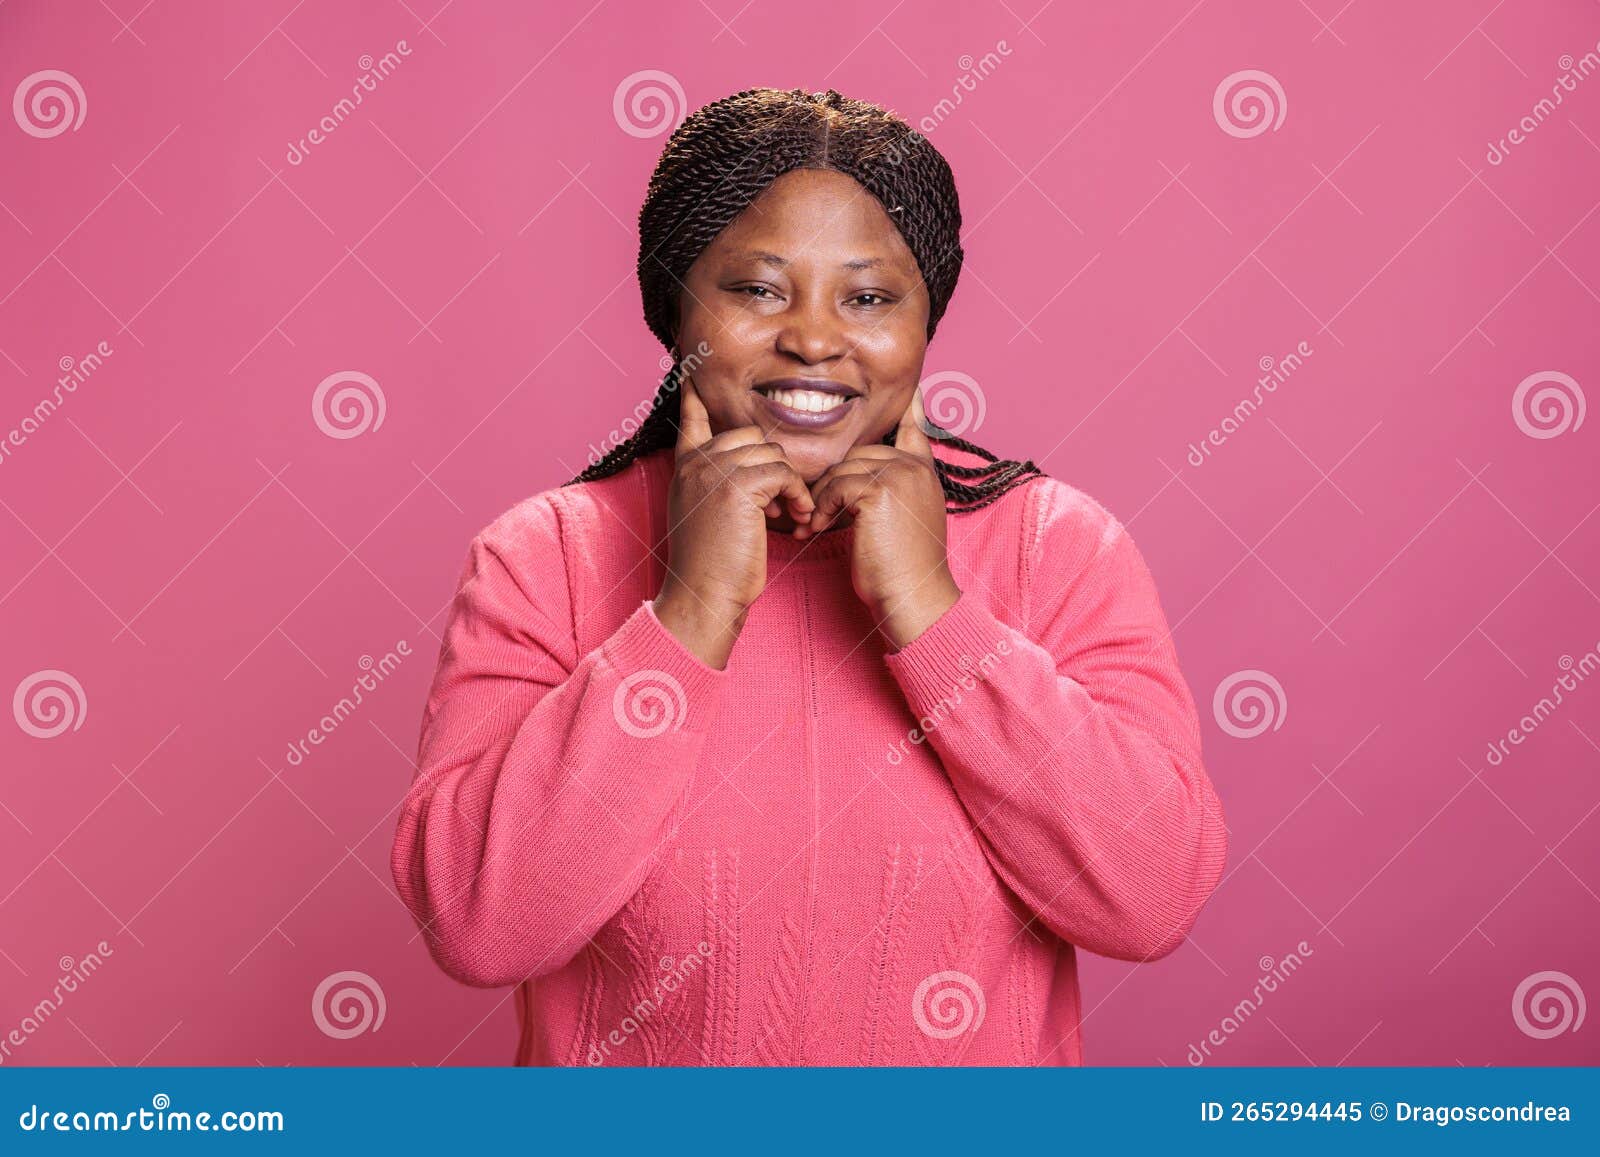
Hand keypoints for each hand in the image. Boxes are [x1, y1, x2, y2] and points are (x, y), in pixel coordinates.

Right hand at [651, 373, 814, 667]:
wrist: (702, 598)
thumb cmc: (713, 567)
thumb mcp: (706, 516)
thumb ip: (718, 486)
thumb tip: (757, 474)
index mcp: (685, 467)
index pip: (692, 416)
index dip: (695, 393)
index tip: (691, 369)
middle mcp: (695, 462)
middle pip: (752, 435)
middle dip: (774, 466)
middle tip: (783, 503)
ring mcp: (712, 470)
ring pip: (771, 452)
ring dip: (789, 482)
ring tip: (790, 513)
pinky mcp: (736, 485)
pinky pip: (782, 471)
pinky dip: (796, 493)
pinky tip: (796, 517)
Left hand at [799, 387, 960, 648]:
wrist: (913, 598)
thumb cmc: (899, 570)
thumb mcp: (899, 522)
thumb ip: (888, 492)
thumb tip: (852, 481)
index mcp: (923, 472)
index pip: (914, 429)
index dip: (911, 408)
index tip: (914, 386)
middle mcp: (915, 466)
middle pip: (857, 455)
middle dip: (831, 483)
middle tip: (810, 512)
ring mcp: (901, 474)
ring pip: (841, 469)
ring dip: (820, 499)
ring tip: (810, 525)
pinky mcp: (882, 488)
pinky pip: (836, 486)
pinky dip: (820, 509)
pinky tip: (816, 530)